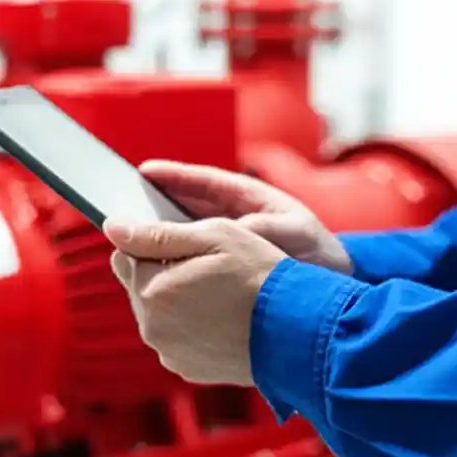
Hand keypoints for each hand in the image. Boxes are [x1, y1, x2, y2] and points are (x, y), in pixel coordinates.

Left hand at [105, 217, 286, 385]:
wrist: (298, 331)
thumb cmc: (260, 275)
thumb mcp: (213, 237)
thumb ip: (156, 233)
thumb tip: (112, 227)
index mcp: (151, 290)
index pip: (124, 255)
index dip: (152, 243)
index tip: (183, 242)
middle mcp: (152, 327)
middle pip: (139, 286)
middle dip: (162, 272)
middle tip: (207, 267)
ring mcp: (169, 352)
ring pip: (158, 312)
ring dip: (176, 298)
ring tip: (218, 292)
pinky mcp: (187, 368)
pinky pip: (176, 337)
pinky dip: (191, 325)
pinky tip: (221, 316)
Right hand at [141, 160, 352, 273]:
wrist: (333, 285)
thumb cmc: (319, 250)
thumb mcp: (295, 233)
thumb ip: (264, 230)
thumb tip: (228, 233)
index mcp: (247, 198)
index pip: (202, 181)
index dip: (172, 175)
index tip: (144, 171)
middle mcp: (229, 219)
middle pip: (183, 209)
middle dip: (153, 208)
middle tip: (122, 207)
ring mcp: (224, 245)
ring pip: (183, 238)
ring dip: (159, 239)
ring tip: (128, 242)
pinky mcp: (221, 271)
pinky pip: (191, 265)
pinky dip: (173, 267)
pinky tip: (154, 276)